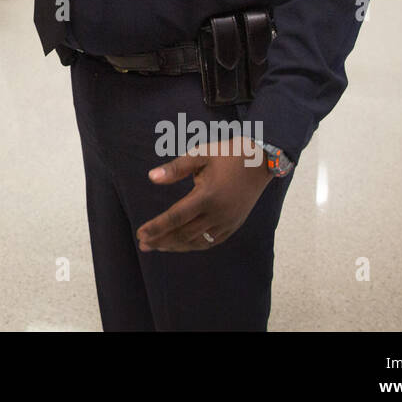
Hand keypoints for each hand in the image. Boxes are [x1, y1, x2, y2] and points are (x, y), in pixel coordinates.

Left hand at [135, 140, 274, 251]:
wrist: (261, 161)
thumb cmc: (227, 154)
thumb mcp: (200, 155)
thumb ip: (175, 168)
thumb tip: (151, 177)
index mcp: (207, 196)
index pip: (175, 217)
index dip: (156, 227)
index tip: (140, 233)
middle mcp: (218, 213)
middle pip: (183, 234)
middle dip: (161, 240)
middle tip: (143, 244)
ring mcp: (227, 222)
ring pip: (197, 242)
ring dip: (175, 246)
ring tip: (157, 246)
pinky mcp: (234, 225)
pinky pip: (210, 242)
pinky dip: (193, 246)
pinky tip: (181, 244)